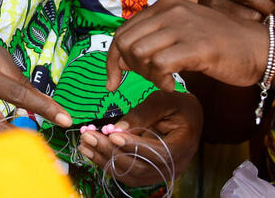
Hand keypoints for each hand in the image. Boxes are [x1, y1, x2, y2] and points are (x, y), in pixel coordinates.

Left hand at [77, 90, 201, 187]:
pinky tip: (93, 151)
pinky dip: (109, 164)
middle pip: (141, 167)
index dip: (134, 145)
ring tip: (86, 144)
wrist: (188, 117)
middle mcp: (176, 164)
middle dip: (112, 152)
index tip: (112, 135)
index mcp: (184, 144)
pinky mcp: (151, 173)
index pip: (157, 152)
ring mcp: (163, 172)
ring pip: (131, 174)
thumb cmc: (178, 105)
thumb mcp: (164, 100)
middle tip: (90, 136)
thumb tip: (117, 128)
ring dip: (106, 160)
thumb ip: (143, 113)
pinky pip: (128, 174)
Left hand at [106, 0, 268, 91]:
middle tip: (148, 80)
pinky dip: (161, 81)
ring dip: (146, 75)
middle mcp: (171, 10)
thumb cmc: (222, 45)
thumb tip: (121, 58)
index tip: (113, 82)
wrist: (260, 48)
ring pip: (139, 54)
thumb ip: (155, 38)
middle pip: (125, 43)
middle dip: (128, 69)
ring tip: (164, 80)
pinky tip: (173, 84)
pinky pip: (160, 66)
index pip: (122, 31)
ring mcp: (184, 26)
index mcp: (165, 5)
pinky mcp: (196, 46)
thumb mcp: (183, 31)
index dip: (113, 60)